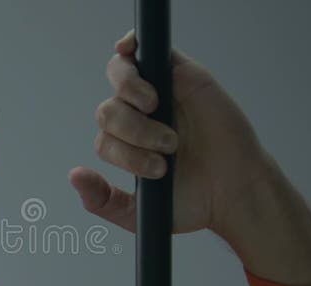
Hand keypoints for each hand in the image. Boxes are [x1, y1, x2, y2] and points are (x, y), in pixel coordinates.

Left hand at [69, 29, 281, 236]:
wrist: (236, 189)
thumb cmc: (192, 201)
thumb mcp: (138, 214)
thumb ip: (103, 201)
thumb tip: (74, 176)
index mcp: (126, 146)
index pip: (105, 140)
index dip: (125, 154)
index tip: (159, 171)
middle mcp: (138, 119)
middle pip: (108, 111)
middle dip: (132, 131)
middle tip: (168, 147)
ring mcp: (158, 94)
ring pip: (120, 77)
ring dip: (129, 91)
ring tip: (154, 108)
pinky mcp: (179, 73)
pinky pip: (147, 49)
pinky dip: (130, 46)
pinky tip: (128, 52)